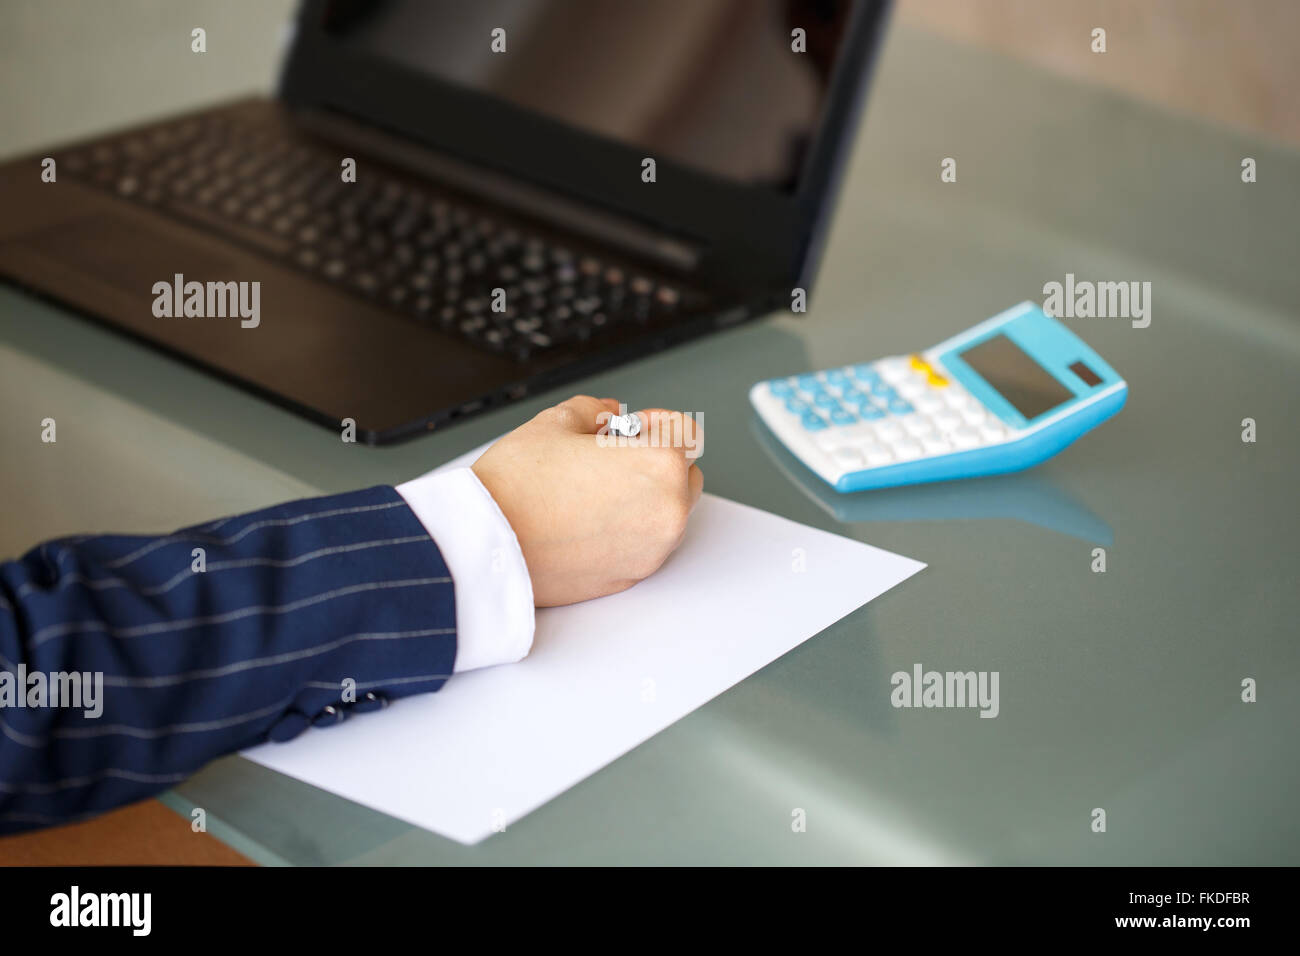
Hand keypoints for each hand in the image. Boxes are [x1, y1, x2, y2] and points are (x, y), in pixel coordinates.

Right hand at [471, 395, 703, 606]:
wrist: (485, 545)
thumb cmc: (517, 488)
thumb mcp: (554, 422)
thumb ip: (594, 411)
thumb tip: (606, 415)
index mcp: (660, 467)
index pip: (686, 433)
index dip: (656, 423)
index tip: (630, 428)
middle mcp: (666, 512)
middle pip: (684, 476)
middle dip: (656, 462)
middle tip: (611, 458)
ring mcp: (651, 550)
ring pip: (668, 514)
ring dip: (646, 497)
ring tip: (594, 491)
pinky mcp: (631, 577)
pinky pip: (646, 545)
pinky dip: (630, 530)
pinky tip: (588, 519)